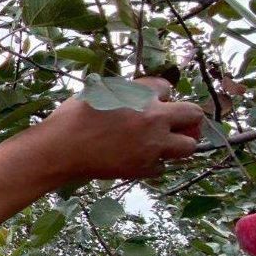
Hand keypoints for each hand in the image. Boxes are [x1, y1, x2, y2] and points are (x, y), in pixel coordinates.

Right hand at [42, 76, 203, 181]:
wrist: (61, 149)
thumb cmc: (71, 117)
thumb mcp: (97, 92)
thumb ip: (123, 92)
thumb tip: (134, 94)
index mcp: (141, 93)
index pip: (168, 87)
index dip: (160, 95)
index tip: (151, 102)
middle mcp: (154, 117)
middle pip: (193, 114)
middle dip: (187, 118)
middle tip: (176, 124)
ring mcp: (153, 145)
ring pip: (189, 145)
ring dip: (179, 143)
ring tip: (162, 144)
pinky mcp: (145, 167)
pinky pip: (162, 166)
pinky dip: (154, 163)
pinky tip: (139, 159)